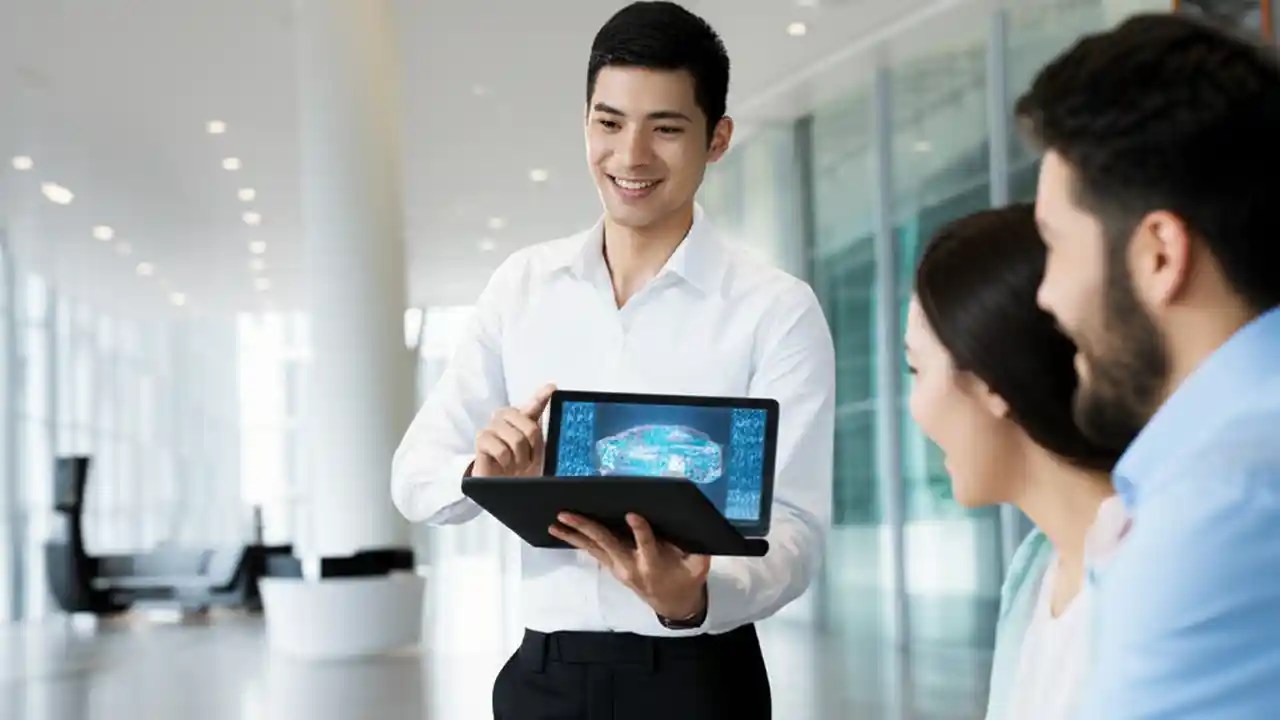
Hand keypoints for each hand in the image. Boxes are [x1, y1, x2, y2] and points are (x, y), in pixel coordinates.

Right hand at [473, 384, 555, 477]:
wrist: (504, 487)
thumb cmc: (520, 468)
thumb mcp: (536, 451)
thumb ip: (540, 430)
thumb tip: (547, 404)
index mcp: (522, 418)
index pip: (535, 404)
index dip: (543, 396)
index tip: (552, 389)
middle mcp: (506, 417)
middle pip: (530, 427)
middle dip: (532, 450)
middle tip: (527, 461)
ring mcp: (492, 426)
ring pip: (516, 439)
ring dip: (520, 459)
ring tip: (515, 464)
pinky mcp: (482, 439)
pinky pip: (501, 450)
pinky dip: (506, 462)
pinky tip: (502, 464)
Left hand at [550, 512, 710, 619]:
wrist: (672, 604)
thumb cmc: (686, 580)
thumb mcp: (698, 566)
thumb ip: (698, 549)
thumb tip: (697, 524)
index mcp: (653, 564)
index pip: (646, 545)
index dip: (640, 531)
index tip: (632, 514)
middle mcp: (631, 566)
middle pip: (607, 544)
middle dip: (587, 527)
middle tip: (567, 514)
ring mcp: (618, 568)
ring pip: (594, 548)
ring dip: (573, 535)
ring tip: (554, 522)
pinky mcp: (613, 567)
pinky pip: (593, 551)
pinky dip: (577, 541)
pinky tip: (562, 532)